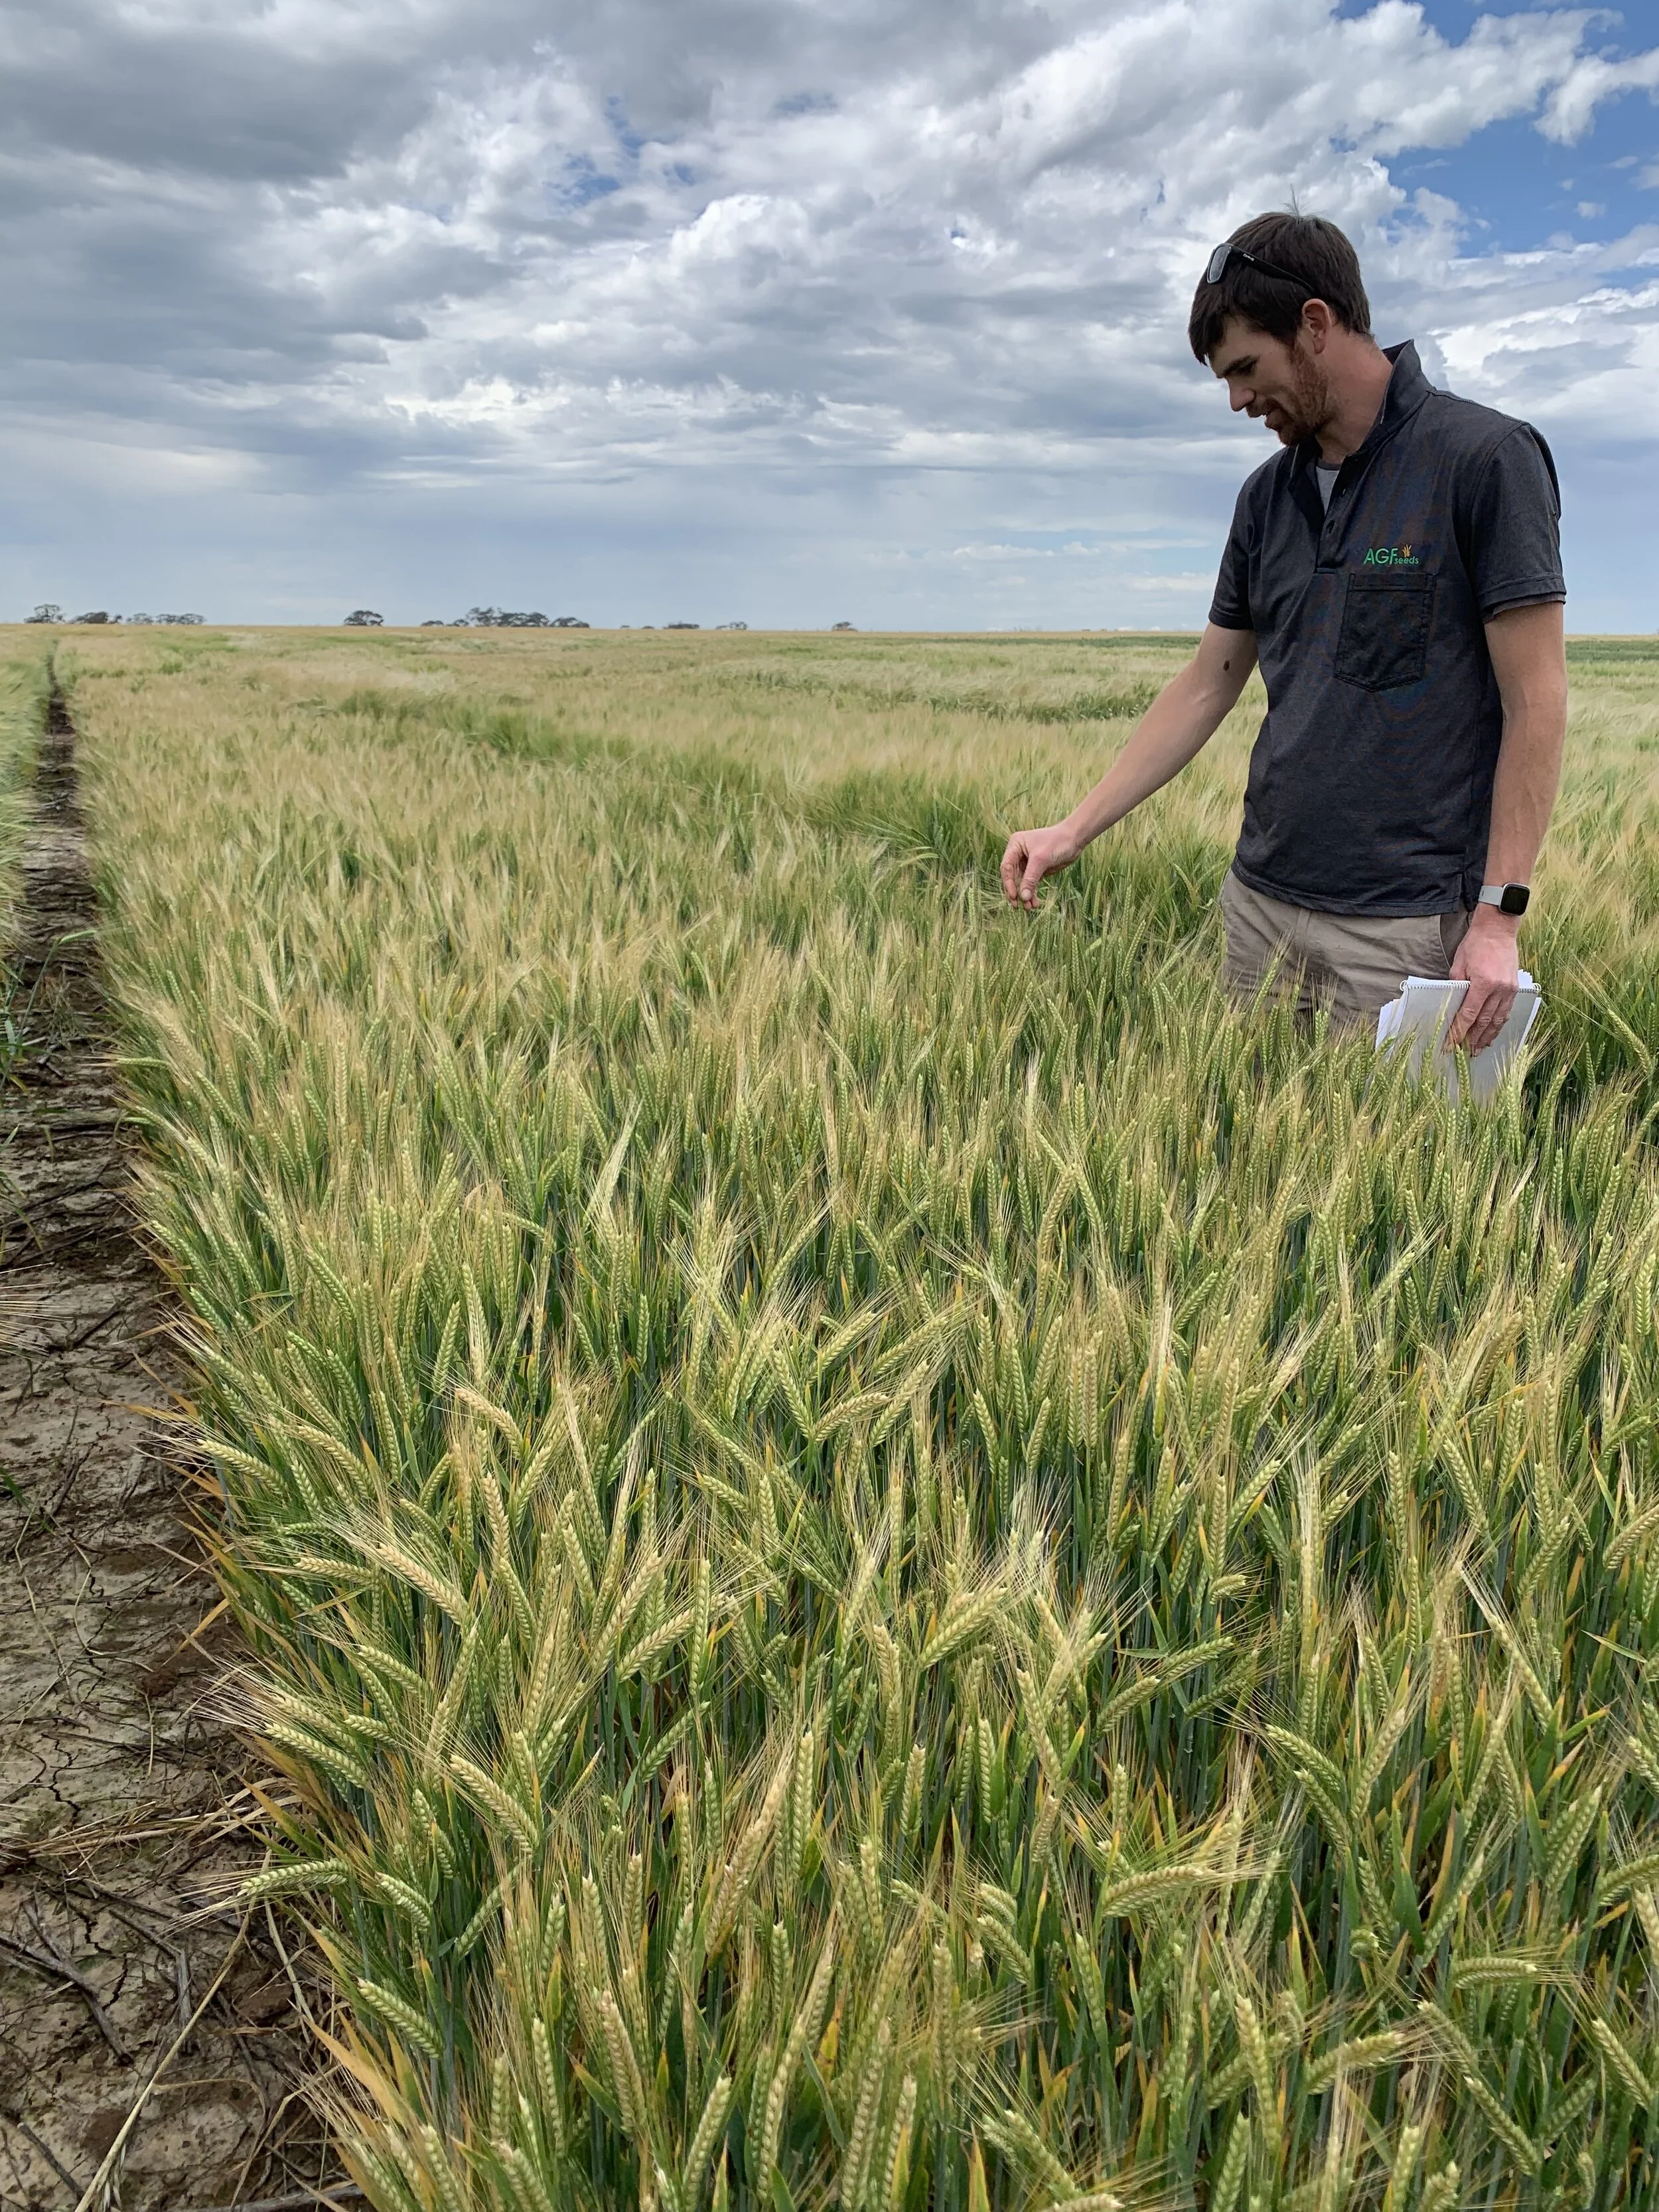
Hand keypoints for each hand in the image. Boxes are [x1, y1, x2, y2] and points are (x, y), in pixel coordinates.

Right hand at [999, 823, 1079, 909]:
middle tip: (1018, 906)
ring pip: (1021, 882)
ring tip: (1029, 908)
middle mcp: (1018, 853)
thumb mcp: (1041, 859)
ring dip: (1024, 895)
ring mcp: (1027, 862)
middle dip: (1016, 892)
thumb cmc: (1057, 842)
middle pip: (1012, 877)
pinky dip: (1032, 893)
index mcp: (1015, 845)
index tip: (1014, 896)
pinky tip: (1035, 903)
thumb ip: (1030, 878)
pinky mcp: (1036, 869)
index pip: (1006, 867)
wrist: (1074, 839)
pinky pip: (1031, 884)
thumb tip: (1023, 898)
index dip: (1008, 883)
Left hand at [1446, 909, 1518, 1052]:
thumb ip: (1457, 988)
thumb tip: (1453, 1006)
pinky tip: (1493, 1033)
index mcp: (1483, 983)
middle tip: (1464, 1053)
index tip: (1450, 1045)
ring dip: (1487, 1036)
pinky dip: (1499, 1025)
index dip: (1458, 1033)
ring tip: (1478, 1049)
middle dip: (1473, 1039)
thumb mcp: (1459, 965)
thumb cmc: (1475, 944)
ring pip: (1498, 1020)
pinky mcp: (1515, 988)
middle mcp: (1499, 989)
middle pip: (1484, 1022)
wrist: (1498, 929)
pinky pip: (1506, 1011)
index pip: (1468, 1015)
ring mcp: (1509, 990)